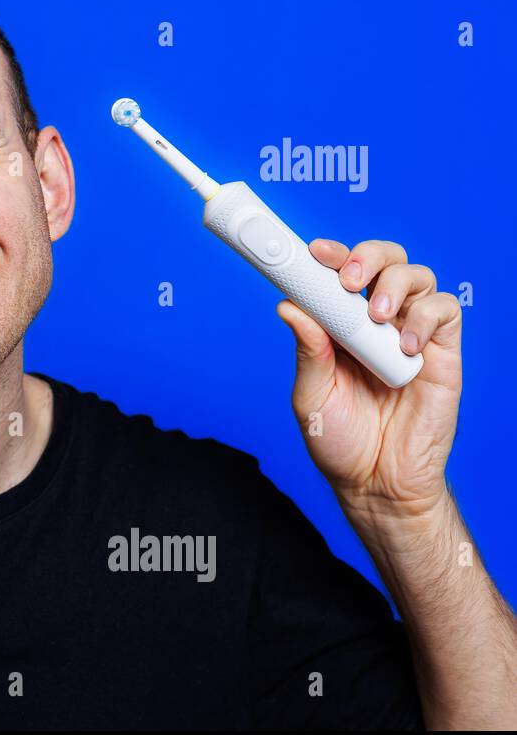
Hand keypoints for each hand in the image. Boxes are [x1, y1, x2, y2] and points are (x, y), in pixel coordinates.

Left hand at [275, 238, 461, 531]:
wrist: (378, 483)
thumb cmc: (341, 440)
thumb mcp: (312, 395)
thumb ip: (308, 351)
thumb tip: (289, 306)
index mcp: (338, 326)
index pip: (338, 275)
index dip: (329, 256)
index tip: (312, 251)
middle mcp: (376, 321)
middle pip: (384, 260)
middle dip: (367, 257)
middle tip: (348, 279)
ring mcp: (410, 334)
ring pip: (417, 276)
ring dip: (394, 284)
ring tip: (376, 316)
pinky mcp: (442, 353)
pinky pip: (445, 312)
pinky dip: (425, 318)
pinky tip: (404, 347)